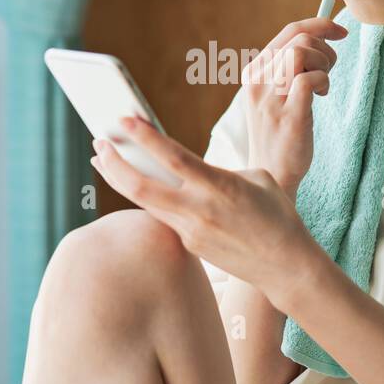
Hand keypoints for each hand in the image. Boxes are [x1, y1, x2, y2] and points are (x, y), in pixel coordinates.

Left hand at [91, 114, 327, 309]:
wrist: (284, 264)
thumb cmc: (277, 213)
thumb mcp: (256, 177)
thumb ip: (218, 170)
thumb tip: (189, 168)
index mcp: (219, 186)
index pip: (172, 158)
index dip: (145, 138)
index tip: (123, 119)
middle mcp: (199, 210)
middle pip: (141, 187)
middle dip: (114, 163)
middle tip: (98, 142)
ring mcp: (191, 230)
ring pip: (144, 202)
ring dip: (120, 178)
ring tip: (103, 160)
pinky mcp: (189, 244)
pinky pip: (162, 216)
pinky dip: (146, 196)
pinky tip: (135, 183)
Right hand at [242, 17, 347, 196]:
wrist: (271, 173)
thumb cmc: (279, 132)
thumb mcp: (275, 94)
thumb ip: (288, 68)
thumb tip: (319, 37)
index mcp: (254, 72)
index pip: (289, 30)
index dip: (320, 24)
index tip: (340, 32)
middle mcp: (258, 82)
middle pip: (299, 38)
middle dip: (325, 48)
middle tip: (329, 71)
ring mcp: (271, 99)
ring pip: (301, 52)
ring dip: (324, 63)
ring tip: (323, 84)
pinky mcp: (289, 116)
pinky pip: (309, 79)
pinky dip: (323, 80)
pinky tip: (321, 94)